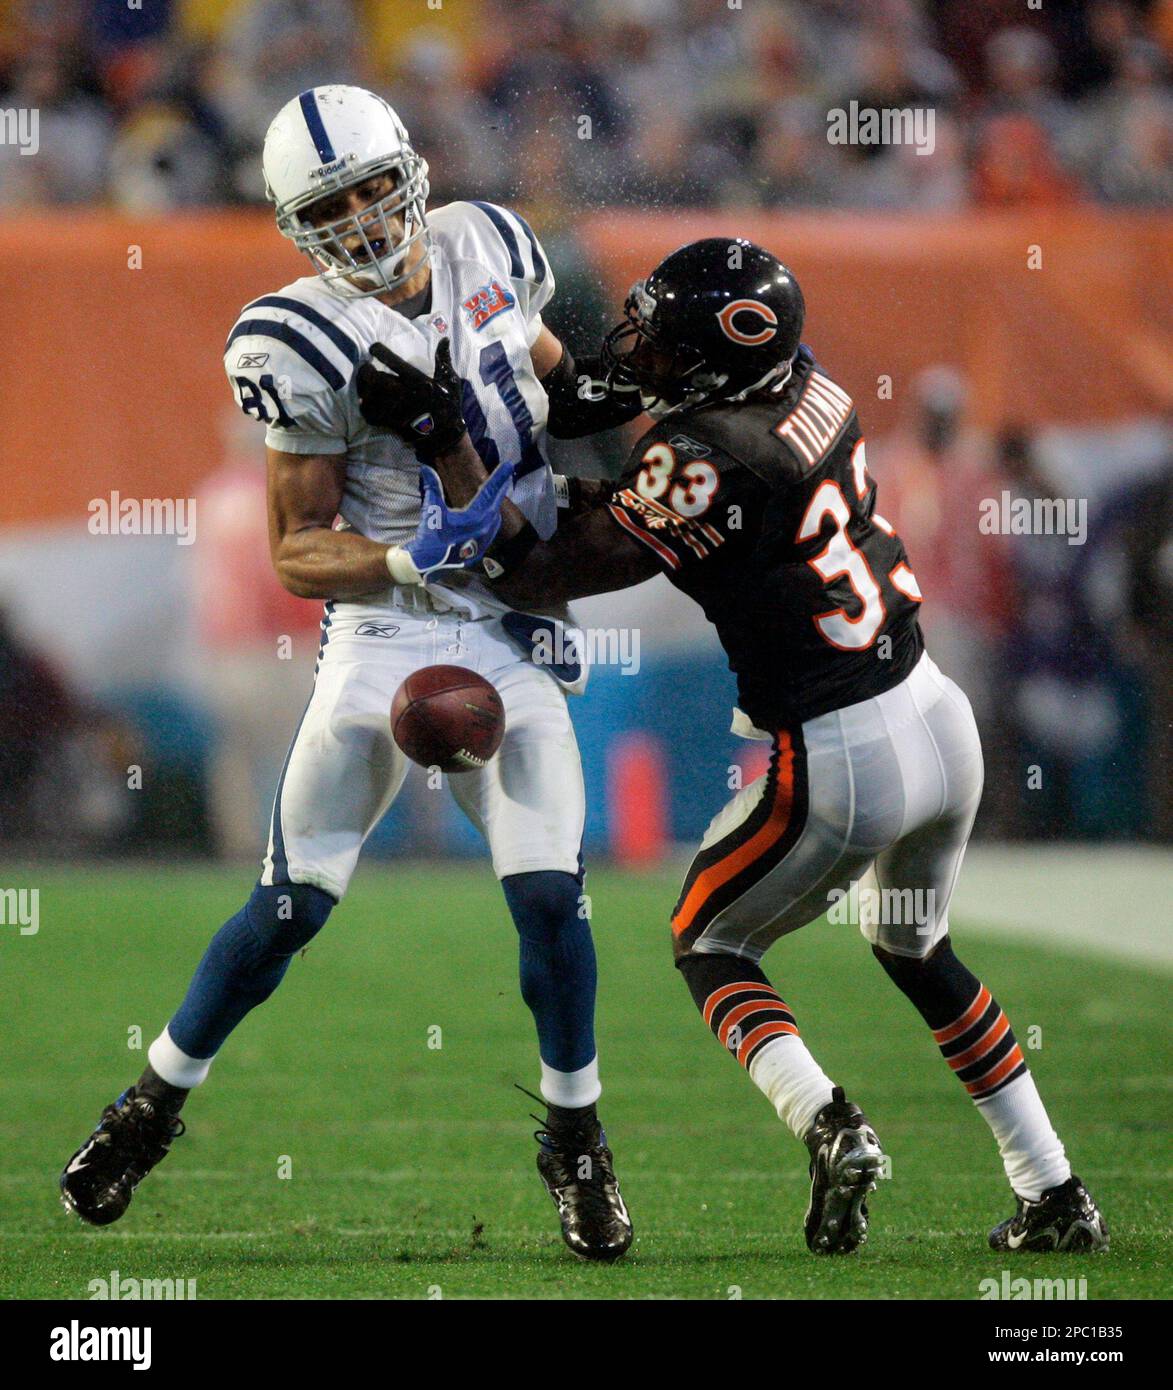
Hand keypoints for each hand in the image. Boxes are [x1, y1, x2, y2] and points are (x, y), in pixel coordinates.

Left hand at [356, 338, 466, 457]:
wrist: (446, 436)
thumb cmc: (449, 406)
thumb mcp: (451, 381)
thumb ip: (444, 360)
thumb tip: (444, 338)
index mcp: (419, 381)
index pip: (394, 362)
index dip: (380, 352)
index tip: (373, 347)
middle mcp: (406, 395)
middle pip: (377, 379)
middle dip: (367, 371)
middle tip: (364, 367)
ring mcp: (397, 411)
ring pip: (371, 396)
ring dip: (363, 387)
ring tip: (361, 380)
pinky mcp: (392, 424)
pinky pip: (371, 414)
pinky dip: (364, 407)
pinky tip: (363, 399)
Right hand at [404, 461, 514, 578]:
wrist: (427, 564)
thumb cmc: (430, 538)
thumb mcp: (431, 510)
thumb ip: (433, 488)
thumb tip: (426, 468)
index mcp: (474, 518)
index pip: (489, 493)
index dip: (499, 478)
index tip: (509, 466)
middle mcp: (483, 529)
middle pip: (495, 504)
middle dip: (500, 489)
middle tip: (506, 475)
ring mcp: (483, 541)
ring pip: (494, 519)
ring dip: (496, 505)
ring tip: (497, 494)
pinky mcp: (479, 550)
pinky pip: (491, 531)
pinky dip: (491, 520)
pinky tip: (489, 516)